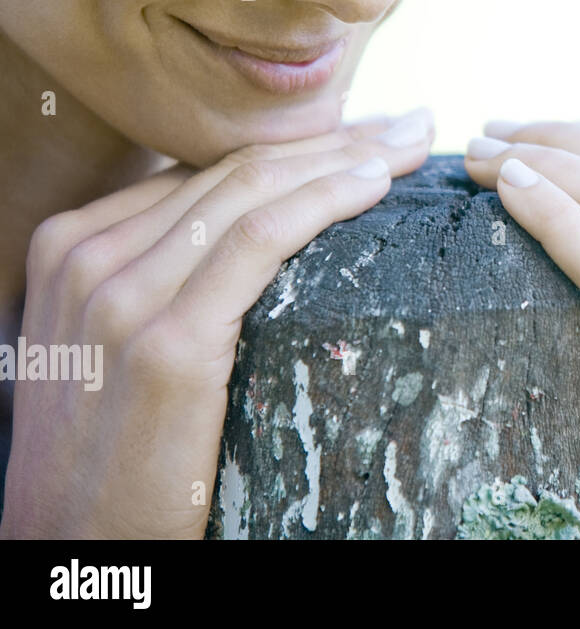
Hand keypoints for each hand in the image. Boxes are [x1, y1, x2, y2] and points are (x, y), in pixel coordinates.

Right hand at [0, 109, 435, 538]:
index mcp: (74, 246)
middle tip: (409, 124)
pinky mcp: (167, 344)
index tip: (366, 133)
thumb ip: (163, 281)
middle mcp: (89, 257)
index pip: (208, 171)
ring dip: (346, 158)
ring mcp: (121, 297)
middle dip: (335, 138)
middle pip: (237, 170)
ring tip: (413, 144)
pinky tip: (375, 186)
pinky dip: (324, 201)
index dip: (297, 145)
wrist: (73, 549)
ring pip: (254, 192)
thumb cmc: (110, 450)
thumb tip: (256, 240)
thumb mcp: (114, 345)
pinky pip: (260, 243)